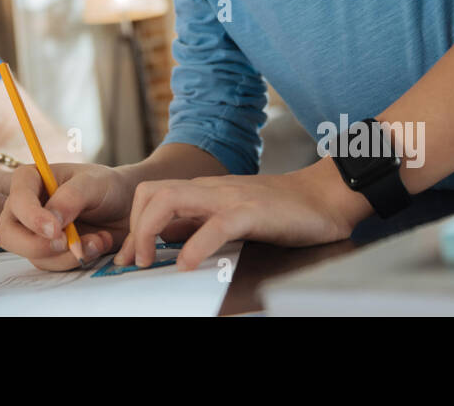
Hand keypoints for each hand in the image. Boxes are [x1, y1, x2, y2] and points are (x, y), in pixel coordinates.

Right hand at [0, 162, 134, 269]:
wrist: (125, 207)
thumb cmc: (105, 186)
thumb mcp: (92, 183)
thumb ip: (71, 198)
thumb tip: (51, 221)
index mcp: (30, 180)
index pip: (17, 200)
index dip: (31, 217)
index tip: (55, 229)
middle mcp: (26, 208)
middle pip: (10, 235)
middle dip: (37, 245)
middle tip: (66, 243)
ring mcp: (35, 232)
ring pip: (34, 255)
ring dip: (67, 254)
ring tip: (98, 239)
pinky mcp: (49, 252)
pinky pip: (53, 265)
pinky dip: (76, 259)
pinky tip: (97, 244)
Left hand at [114, 169, 354, 271]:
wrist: (325, 196)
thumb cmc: (283, 209)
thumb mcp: (232, 213)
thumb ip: (201, 222)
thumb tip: (169, 239)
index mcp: (204, 190)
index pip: (152, 194)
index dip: (133, 224)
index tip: (128, 256)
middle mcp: (211, 189)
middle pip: (152, 193)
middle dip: (133, 228)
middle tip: (132, 262)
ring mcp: (229, 197)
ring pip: (171, 200)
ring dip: (149, 232)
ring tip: (148, 261)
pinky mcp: (251, 212)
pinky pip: (215, 225)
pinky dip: (195, 246)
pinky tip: (187, 264)